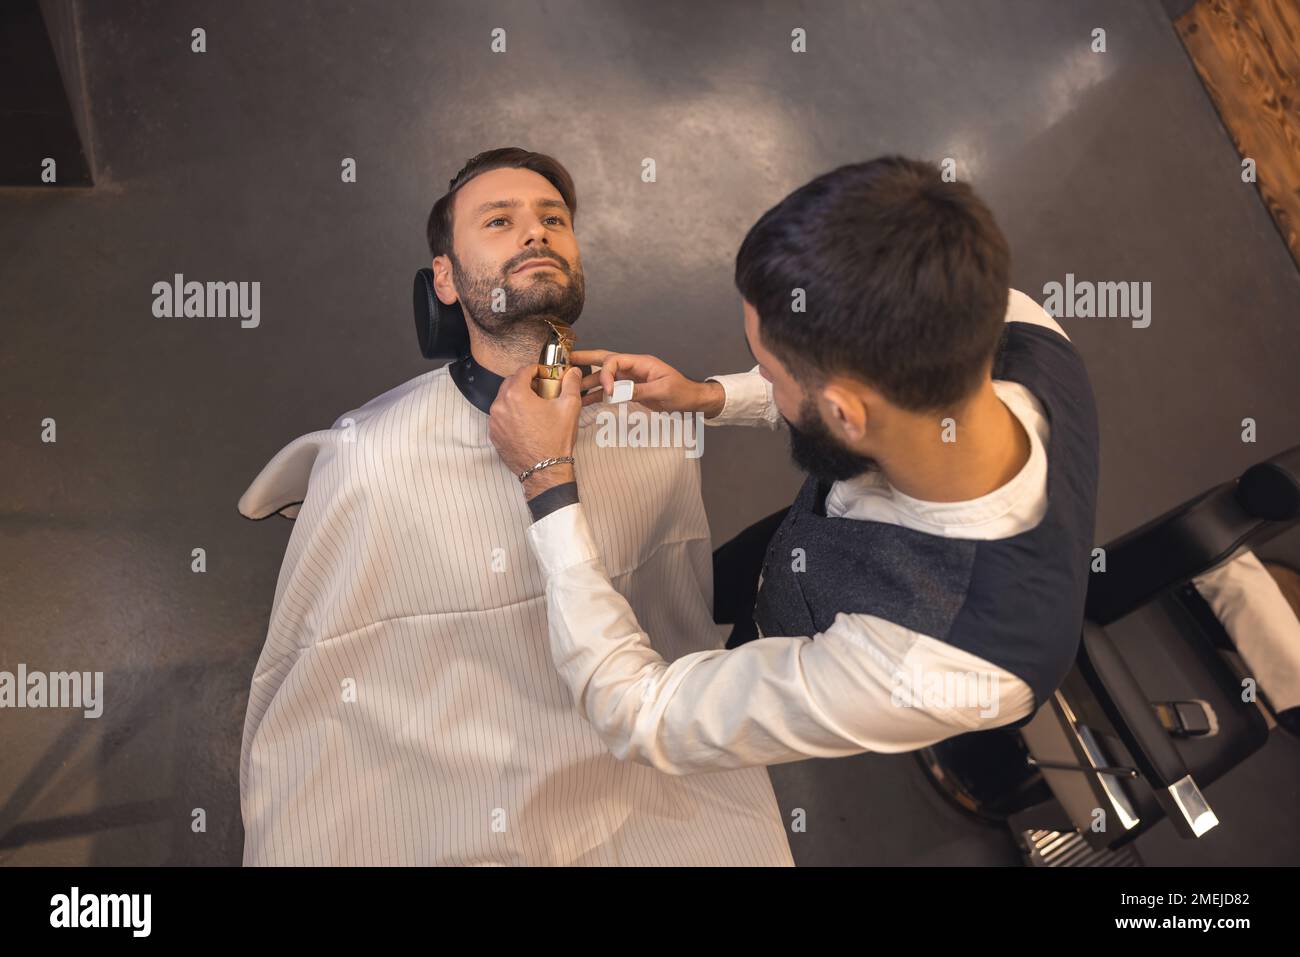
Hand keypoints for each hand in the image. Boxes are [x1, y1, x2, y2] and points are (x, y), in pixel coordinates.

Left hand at [488, 364, 582, 496]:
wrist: (545, 471)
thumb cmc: (555, 441)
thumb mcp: (569, 407)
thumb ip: (571, 384)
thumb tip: (573, 372)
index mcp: (516, 395)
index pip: (523, 371)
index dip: (536, 370)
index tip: (544, 374)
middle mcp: (500, 406)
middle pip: (510, 383)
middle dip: (525, 382)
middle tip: (540, 389)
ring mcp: (495, 422)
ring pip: (503, 400)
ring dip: (516, 398)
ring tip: (533, 407)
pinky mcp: (494, 435)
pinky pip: (500, 417)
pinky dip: (510, 414)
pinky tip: (525, 422)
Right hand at [571, 349, 724, 416]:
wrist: (691, 401)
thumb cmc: (681, 392)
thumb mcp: (663, 391)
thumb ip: (639, 391)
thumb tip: (617, 392)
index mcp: (640, 362)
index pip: (614, 361)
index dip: (606, 373)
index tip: (607, 391)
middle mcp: (632, 367)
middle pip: (604, 360)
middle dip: (585, 360)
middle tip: (567, 360)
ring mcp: (629, 378)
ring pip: (603, 377)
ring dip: (586, 381)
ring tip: (568, 385)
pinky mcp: (629, 390)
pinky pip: (609, 390)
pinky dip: (596, 395)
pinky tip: (583, 401)